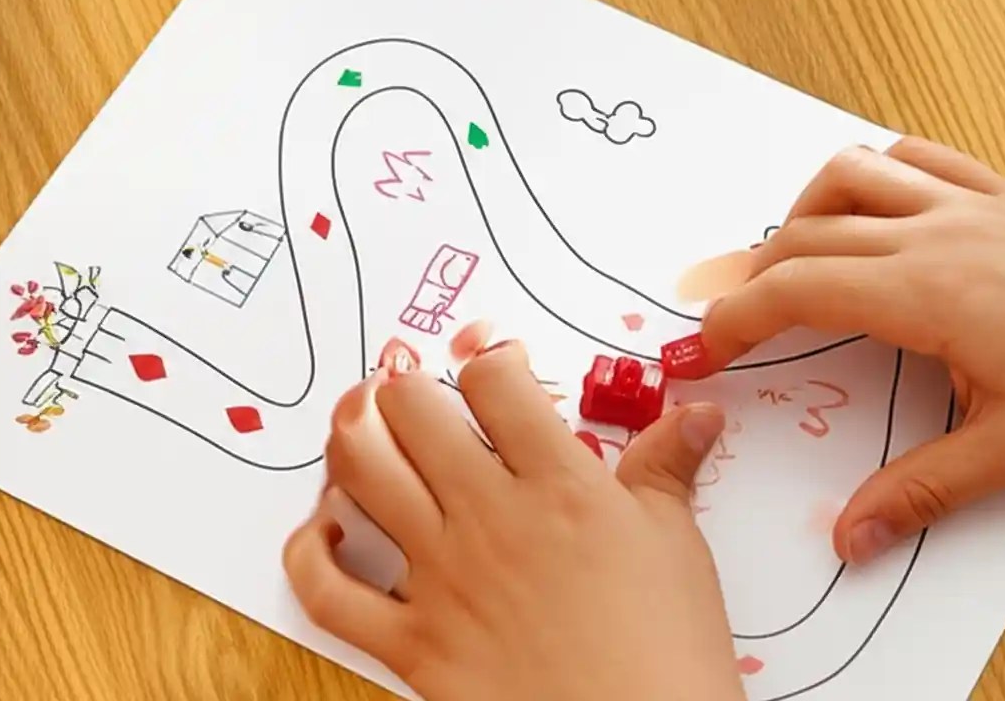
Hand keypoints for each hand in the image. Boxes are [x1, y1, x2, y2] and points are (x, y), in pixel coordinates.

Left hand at [283, 341, 745, 700]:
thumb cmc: (667, 648)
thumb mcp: (676, 544)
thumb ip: (667, 468)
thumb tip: (695, 415)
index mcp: (558, 485)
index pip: (495, 382)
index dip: (488, 357)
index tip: (490, 361)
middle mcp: (489, 517)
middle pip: (412, 411)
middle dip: (405, 385)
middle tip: (413, 389)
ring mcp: (442, 577)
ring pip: (361, 474)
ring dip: (352, 438)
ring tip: (362, 426)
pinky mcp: (412, 641)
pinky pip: (327, 589)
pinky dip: (309, 552)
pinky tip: (323, 528)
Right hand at [699, 137, 1004, 564]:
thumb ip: (917, 491)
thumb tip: (849, 539)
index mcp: (924, 293)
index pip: (795, 289)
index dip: (735, 320)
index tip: (707, 352)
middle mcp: (935, 234)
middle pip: (806, 232)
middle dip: (753, 277)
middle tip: (736, 324)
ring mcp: (969, 205)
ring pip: (852, 173)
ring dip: (803, 209)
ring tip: (793, 257)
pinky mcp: (1003, 195)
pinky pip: (920, 156)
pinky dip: (875, 172)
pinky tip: (873, 207)